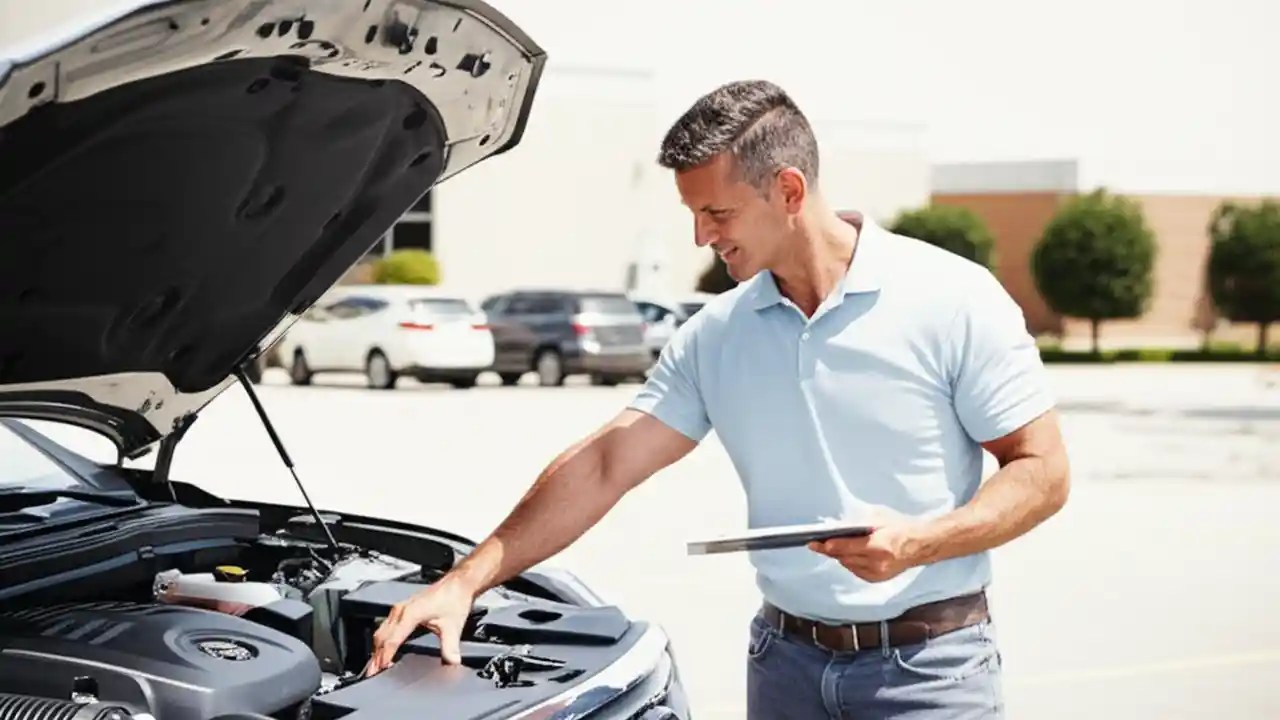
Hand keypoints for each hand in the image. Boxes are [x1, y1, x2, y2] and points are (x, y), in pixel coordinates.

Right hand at [363, 576, 475, 675]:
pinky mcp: (402, 609)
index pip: (392, 640)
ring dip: (377, 649)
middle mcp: (401, 610)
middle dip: (376, 657)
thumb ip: (450, 648)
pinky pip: (386, 626)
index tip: (381, 671)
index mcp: (411, 613)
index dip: (385, 657)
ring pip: (381, 631)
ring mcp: (400, 608)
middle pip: (382, 637)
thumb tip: (451, 663)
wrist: (458, 583)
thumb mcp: (453, 627)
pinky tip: (384, 649)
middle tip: (372, 674)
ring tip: (375, 666)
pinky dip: (382, 640)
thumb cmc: (454, 598)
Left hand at [807, 506, 922, 582]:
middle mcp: (877, 562)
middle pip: (844, 558)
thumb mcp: (879, 517)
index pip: (845, 547)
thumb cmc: (900, 527)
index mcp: (878, 546)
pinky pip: (856, 571)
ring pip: (848, 565)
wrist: (921, 544)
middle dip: (830, 551)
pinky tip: (850, 555)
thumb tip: (838, 526)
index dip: (828, 546)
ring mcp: (878, 573)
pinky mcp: (878, 579)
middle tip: (817, 544)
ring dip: (840, 557)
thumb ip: (858, 522)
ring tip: (832, 547)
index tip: (814, 543)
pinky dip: (851, 563)